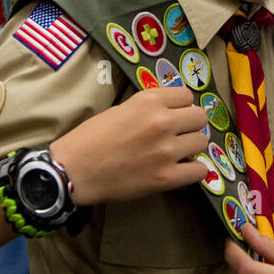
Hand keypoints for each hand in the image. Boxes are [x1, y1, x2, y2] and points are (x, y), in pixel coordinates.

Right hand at [49, 86, 208, 204]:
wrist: (72, 171)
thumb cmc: (89, 139)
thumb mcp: (120, 110)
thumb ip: (148, 108)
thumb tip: (171, 112)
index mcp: (149, 101)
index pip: (187, 95)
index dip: (181, 106)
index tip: (174, 115)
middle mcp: (162, 122)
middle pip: (200, 118)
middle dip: (191, 125)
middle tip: (178, 135)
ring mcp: (167, 151)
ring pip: (202, 142)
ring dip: (192, 148)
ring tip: (177, 154)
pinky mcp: (167, 177)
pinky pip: (200, 171)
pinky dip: (193, 171)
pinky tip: (182, 171)